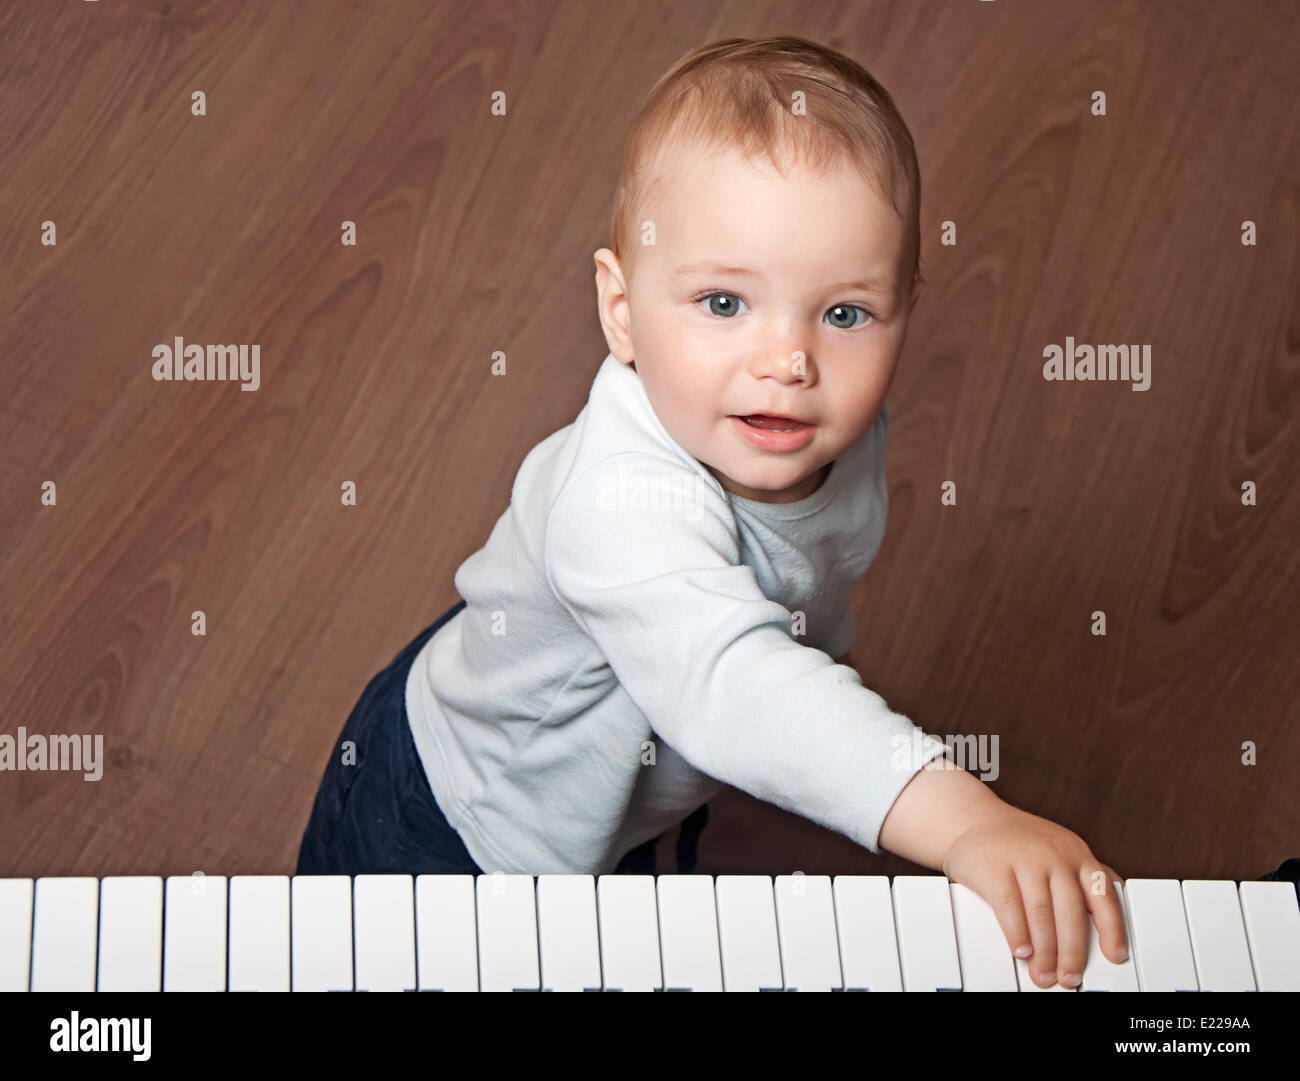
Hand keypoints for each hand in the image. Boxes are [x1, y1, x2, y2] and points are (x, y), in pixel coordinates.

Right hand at [941, 806, 1127, 988]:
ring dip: (1044, 951)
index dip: (1112, 929)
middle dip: (1072, 951)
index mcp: (1077, 854)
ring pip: (1041, 913)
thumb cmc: (1020, 842)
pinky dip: (1017, 933)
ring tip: (1043, 973)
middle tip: (1070, 978)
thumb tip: (1116, 916)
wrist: (972, 819)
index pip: (1103, 895)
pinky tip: (1021, 951)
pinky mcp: (994, 866)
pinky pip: (1009, 906)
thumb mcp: (1060, 850)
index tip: (1113, 957)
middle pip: (1071, 911)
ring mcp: (1024, 857)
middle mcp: (1054, 853)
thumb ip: (1085, 878)